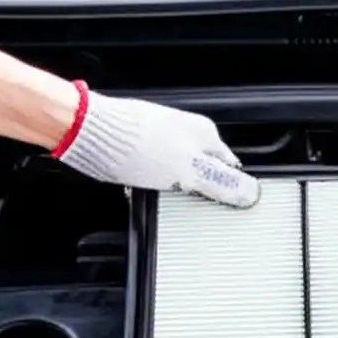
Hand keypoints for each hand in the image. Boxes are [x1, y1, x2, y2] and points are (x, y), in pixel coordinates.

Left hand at [51, 81, 259, 207]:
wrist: (87, 133)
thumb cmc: (134, 146)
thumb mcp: (188, 171)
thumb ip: (221, 183)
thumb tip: (250, 192)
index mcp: (205, 134)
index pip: (229, 167)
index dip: (228, 188)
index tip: (224, 206)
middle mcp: (185, 132)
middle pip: (203, 170)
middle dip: (196, 190)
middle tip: (187, 203)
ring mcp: (162, 137)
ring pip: (177, 173)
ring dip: (170, 189)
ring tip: (160, 197)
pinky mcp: (139, 146)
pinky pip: (153, 172)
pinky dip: (150, 184)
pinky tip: (142, 190)